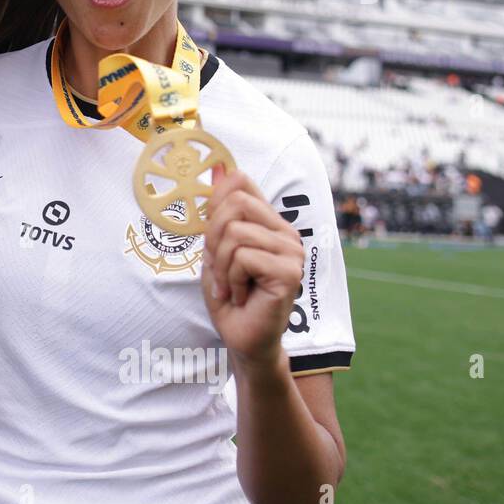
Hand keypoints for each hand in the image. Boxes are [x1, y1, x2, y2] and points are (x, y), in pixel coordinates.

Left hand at [201, 163, 304, 369]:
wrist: (241, 337)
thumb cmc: (230, 295)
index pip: (241, 183)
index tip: (211, 236)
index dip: (215, 202)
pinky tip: (241, 295)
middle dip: (213, 237)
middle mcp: (286, 232)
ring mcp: (292, 251)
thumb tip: (219, 166)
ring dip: (220, 265)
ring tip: (230, 285)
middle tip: (219, 267)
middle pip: (235, 203)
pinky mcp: (289, 271)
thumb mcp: (215, 248)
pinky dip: (231, 279)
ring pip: (235, 233)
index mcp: (269, 222)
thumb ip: (219, 211)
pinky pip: (243, 257)